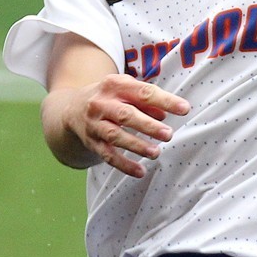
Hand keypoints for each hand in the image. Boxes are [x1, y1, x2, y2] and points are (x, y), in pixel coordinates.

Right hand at [49, 73, 189, 177]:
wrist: (72, 109)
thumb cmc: (109, 98)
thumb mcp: (125, 90)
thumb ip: (146, 101)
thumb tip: (165, 114)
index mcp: (114, 85)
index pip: (143, 92)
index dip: (165, 100)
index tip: (185, 109)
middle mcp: (101, 103)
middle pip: (126, 115)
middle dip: (148, 126)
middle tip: (169, 134)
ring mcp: (94, 124)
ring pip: (116, 136)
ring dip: (137, 146)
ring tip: (156, 152)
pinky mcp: (91, 142)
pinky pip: (108, 156)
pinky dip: (124, 165)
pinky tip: (140, 172)